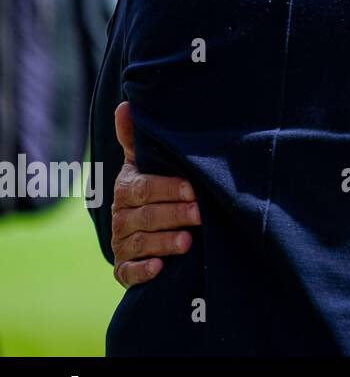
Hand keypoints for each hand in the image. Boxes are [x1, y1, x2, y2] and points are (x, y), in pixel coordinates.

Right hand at [109, 102, 201, 287]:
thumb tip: (125, 104)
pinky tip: (159, 268)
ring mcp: (122, 244)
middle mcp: (121, 217)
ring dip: (163, 243)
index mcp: (127, 189)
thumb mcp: (147, 163)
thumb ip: (136, 140)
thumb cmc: (155, 189)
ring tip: (187, 242)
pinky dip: (142, 271)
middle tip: (200, 215)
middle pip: (146, 216)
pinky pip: (128, 272)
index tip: (193, 190)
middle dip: (174, 215)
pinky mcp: (125, 269)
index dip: (168, 189)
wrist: (150, 230)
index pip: (144, 188)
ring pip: (140, 243)